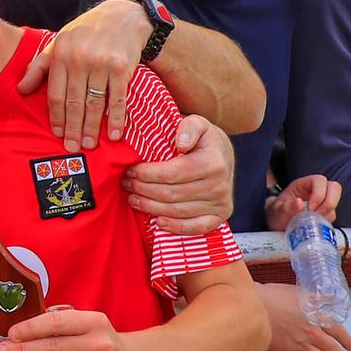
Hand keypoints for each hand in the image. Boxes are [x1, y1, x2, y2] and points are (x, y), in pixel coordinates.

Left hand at [18, 0, 148, 150]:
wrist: (122, 16)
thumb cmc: (85, 33)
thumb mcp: (58, 43)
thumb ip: (39, 67)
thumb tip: (20, 90)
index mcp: (61, 55)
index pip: (55, 94)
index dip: (56, 117)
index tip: (58, 134)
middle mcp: (79, 59)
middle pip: (74, 102)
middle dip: (73, 128)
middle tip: (72, 148)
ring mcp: (101, 63)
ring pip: (94, 103)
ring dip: (92, 127)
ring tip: (89, 145)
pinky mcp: (121, 67)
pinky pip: (118, 98)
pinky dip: (116, 118)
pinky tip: (114, 134)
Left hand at [123, 115, 234, 234]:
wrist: (224, 155)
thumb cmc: (204, 139)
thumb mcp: (198, 123)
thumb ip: (188, 127)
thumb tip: (180, 143)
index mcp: (212, 162)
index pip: (171, 173)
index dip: (146, 174)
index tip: (130, 170)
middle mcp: (219, 185)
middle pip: (171, 194)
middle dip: (143, 189)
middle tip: (126, 184)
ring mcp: (221, 203)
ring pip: (177, 211)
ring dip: (151, 207)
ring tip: (133, 198)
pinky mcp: (221, 216)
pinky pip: (196, 227)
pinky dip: (175, 227)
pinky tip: (157, 221)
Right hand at [261, 283, 350, 350]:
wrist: (253, 307)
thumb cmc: (273, 297)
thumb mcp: (300, 292)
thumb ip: (318, 298)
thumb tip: (333, 299)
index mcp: (316, 318)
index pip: (338, 332)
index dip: (346, 340)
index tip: (349, 346)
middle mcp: (310, 334)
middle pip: (332, 349)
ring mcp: (297, 345)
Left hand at [264, 174, 341, 231]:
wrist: (277, 225)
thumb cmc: (277, 214)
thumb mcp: (277, 211)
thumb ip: (286, 207)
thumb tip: (299, 202)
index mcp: (303, 185)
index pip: (320, 180)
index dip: (319, 193)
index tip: (310, 208)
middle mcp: (315, 191)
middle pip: (334, 187)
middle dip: (329, 202)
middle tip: (317, 214)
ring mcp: (321, 201)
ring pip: (335, 202)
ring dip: (327, 213)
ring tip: (313, 221)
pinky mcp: (325, 213)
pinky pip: (333, 214)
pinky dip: (327, 221)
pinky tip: (315, 225)